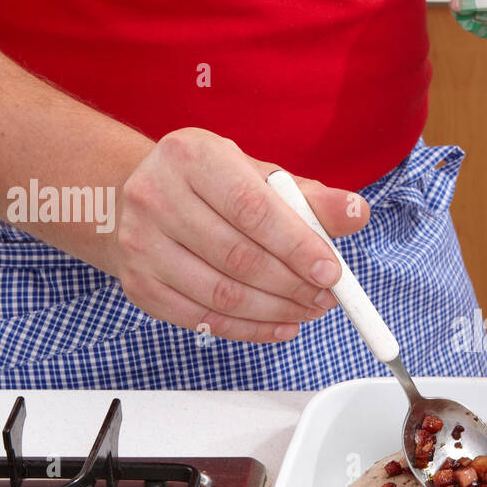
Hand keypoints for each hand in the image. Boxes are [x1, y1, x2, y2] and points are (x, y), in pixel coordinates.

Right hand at [114, 128, 368, 342]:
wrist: (129, 198)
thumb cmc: (209, 186)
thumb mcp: (258, 176)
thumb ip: (310, 197)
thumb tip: (358, 213)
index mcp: (192, 157)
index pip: (252, 209)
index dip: (297, 246)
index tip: (332, 271)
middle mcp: (156, 196)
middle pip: (238, 257)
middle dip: (293, 285)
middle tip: (327, 297)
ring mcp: (140, 244)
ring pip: (221, 294)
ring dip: (276, 311)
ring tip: (308, 310)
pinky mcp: (138, 285)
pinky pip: (202, 319)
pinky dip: (249, 329)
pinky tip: (280, 326)